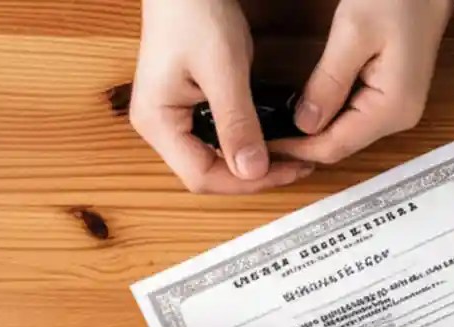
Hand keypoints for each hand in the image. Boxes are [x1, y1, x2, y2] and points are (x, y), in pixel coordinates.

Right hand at [130, 0, 314, 193]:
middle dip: (252, 176)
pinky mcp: (187, 106)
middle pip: (207, 173)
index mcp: (157, 122)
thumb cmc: (193, 10)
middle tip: (295, 167)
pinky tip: (270, 139)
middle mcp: (159, 127)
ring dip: (251, 163)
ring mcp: (172, 117)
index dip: (245, 182)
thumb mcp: (223, 69)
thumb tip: (253, 171)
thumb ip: (236, 122)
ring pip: (213, 159)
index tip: (285, 171)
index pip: (202, 176)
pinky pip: (216, 138)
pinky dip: (244, 142)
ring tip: (289, 158)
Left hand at [271, 0, 452, 164]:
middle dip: (302, 146)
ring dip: (312, 135)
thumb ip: (328, 82)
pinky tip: (305, 112)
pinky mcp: (393, 96)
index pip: (335, 146)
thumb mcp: (353, 34)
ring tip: (277, 129)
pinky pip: (355, 118)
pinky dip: (328, 119)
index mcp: (393, 108)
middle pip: (341, 145)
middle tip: (264, 139)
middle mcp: (400, 117)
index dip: (296, 150)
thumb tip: (304, 124)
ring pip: (346, 134)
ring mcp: (399, 108)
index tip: (263, 144)